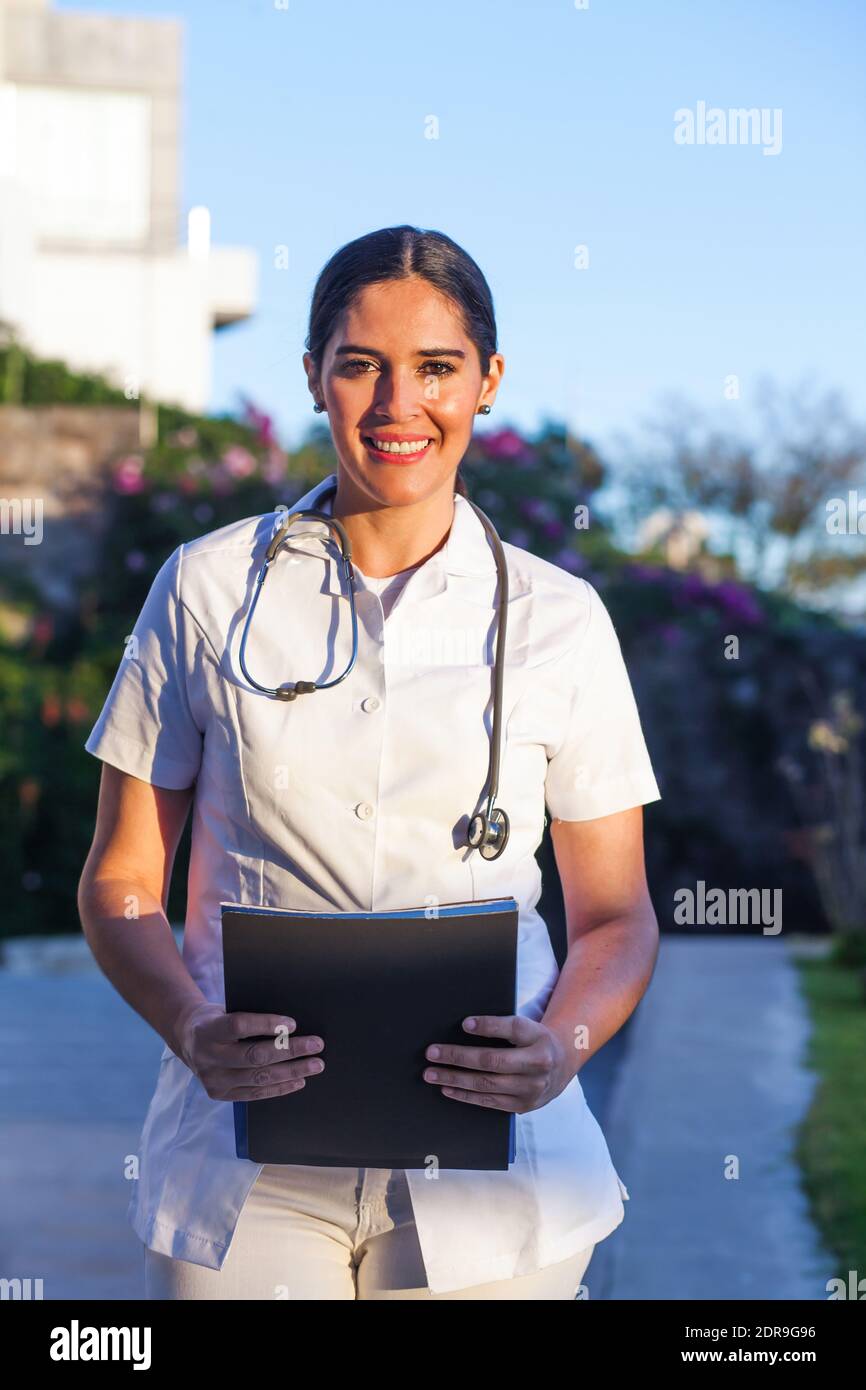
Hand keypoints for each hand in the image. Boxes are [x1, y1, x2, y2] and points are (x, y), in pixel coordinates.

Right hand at [175, 1001, 324, 1101]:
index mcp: (208, 1029)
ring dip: (292, 1071)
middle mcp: (208, 1057)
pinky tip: (299, 1080)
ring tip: (315, 1064)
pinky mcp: (220, 1095)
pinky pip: (255, 1094)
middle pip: (254, 1055)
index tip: (294, 1023)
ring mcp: (213, 1080)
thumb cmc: (217, 1018)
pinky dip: (280, 1087)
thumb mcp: (225, 1009)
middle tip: (316, 1045)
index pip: (239, 1025)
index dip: (267, 1024)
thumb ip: (249, 1017)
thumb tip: (291, 1024)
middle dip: (290, 1050)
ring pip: (259, 1078)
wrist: (187, 1038)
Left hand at [422, 1014, 572, 1113]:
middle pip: (493, 1060)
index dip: (488, 1025)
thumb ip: (502, 1027)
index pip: (512, 1028)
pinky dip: (465, 1095)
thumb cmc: (533, 1041)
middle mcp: (537, 1065)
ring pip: (486, 1084)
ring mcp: (531, 1089)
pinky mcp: (523, 1106)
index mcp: (538, 1038)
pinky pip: (489, 1101)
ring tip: (431, 1073)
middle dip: (458, 1057)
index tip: (465, 1023)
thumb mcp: (526, 1026)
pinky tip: (447, 1088)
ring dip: (454, 1079)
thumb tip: (465, 1026)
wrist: (561, 1065)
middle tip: (432, 1053)